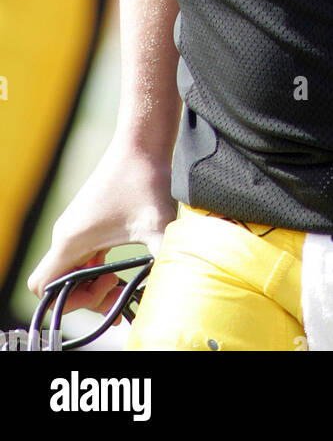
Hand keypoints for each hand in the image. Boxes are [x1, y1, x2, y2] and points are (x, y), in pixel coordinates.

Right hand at [27, 139, 174, 316]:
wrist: (143, 143)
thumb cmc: (145, 180)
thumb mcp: (159, 225)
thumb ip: (166, 260)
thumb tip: (178, 284)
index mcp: (71, 240)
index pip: (43, 287)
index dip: (67, 300)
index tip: (104, 289)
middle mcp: (67, 235)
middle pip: (58, 283)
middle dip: (85, 297)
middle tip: (118, 295)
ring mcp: (76, 228)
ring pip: (71, 270)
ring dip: (91, 284)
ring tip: (121, 287)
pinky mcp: (88, 222)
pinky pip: (81, 256)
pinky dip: (95, 269)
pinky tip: (121, 270)